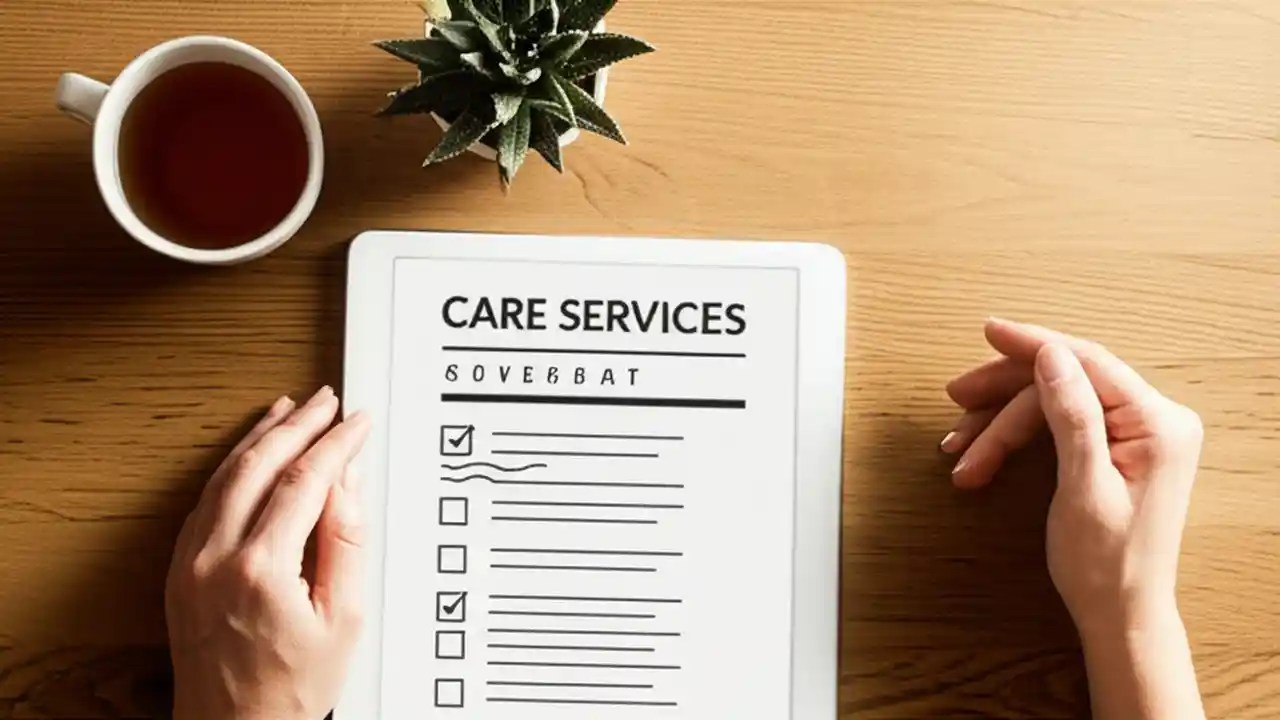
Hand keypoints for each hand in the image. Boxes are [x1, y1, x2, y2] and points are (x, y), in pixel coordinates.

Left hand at [166, 387, 370, 719]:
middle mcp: (215, 558)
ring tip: (289, 410)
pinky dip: (232, 467)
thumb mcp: (341, 619)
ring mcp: (189, 563)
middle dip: (297, 425)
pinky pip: (204, 501)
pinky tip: (250, 455)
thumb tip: (348, 485)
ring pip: (224, 476)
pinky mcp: (179, 571)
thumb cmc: (289, 689)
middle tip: (327, 402)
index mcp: (260, 569)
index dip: (335, 444)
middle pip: (259, 465)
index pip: (305, 481)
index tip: (356, 423)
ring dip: (260, 437)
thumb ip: (346, 543)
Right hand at [943, 319, 1202, 636]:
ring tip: (959, 450)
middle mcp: (1155, 420)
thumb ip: (1072, 416)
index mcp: (1158, 424)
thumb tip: (1051, 356)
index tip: (989, 331)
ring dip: (1001, 424)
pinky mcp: (1117, 448)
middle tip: (956, 401)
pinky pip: (1060, 424)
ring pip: (1053, 403)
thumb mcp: (1083, 488)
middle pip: (1065, 380)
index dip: (1033, 344)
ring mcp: (1137, 434)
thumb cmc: (1106, 564)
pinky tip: (981, 455)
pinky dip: (1017, 437)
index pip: (1087, 361)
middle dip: (1005, 394)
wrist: (1119, 614)